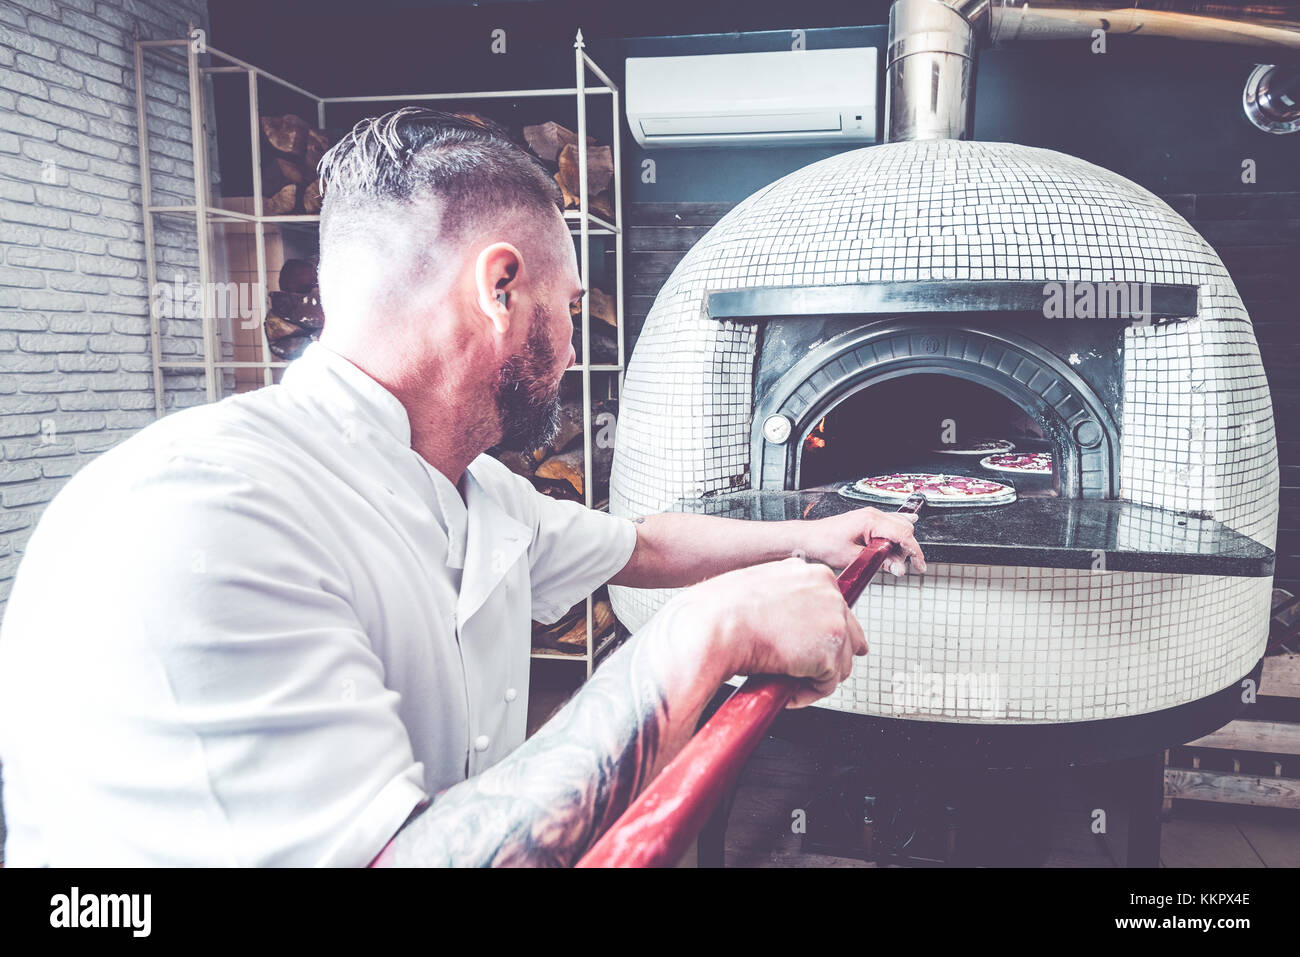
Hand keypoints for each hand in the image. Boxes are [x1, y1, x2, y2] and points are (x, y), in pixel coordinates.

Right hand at [678, 557, 867, 707]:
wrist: (712, 627)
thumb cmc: (718, 610)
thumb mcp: (755, 588)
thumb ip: (781, 599)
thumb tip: (783, 619)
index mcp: (809, 573)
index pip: (833, 606)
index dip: (821, 633)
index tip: (811, 646)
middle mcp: (827, 591)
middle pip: (847, 633)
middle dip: (828, 655)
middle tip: (805, 671)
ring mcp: (833, 620)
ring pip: (840, 661)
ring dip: (817, 676)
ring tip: (789, 681)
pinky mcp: (830, 652)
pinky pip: (827, 684)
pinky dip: (808, 693)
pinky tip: (787, 690)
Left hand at [802, 506, 926, 577]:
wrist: (809, 538)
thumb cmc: (825, 544)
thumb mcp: (855, 558)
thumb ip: (880, 563)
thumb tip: (899, 568)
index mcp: (871, 520)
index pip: (903, 534)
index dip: (915, 552)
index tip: (920, 565)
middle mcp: (873, 514)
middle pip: (905, 528)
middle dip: (907, 549)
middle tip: (898, 566)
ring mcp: (870, 515)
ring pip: (899, 524)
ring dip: (901, 543)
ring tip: (891, 560)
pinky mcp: (867, 520)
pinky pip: (890, 522)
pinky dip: (898, 531)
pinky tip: (905, 535)